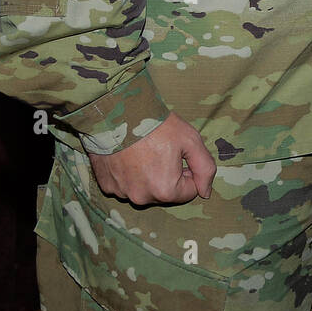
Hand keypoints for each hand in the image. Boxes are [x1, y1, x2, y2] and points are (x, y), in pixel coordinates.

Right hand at [88, 112, 215, 205]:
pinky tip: (127, 155)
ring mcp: (121, 192)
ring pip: (144, 189)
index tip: (179, 154)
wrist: (118, 112)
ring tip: (142, 151)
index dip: (188, 171)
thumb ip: (204, 168)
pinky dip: (128, 173)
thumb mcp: (191, 140)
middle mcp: (141, 197)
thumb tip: (205, 193)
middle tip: (160, 150)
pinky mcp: (106, 185)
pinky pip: (124, 184)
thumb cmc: (157, 125)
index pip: (188, 192)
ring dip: (147, 175)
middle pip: (165, 193)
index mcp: (164, 190)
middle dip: (167, 175)